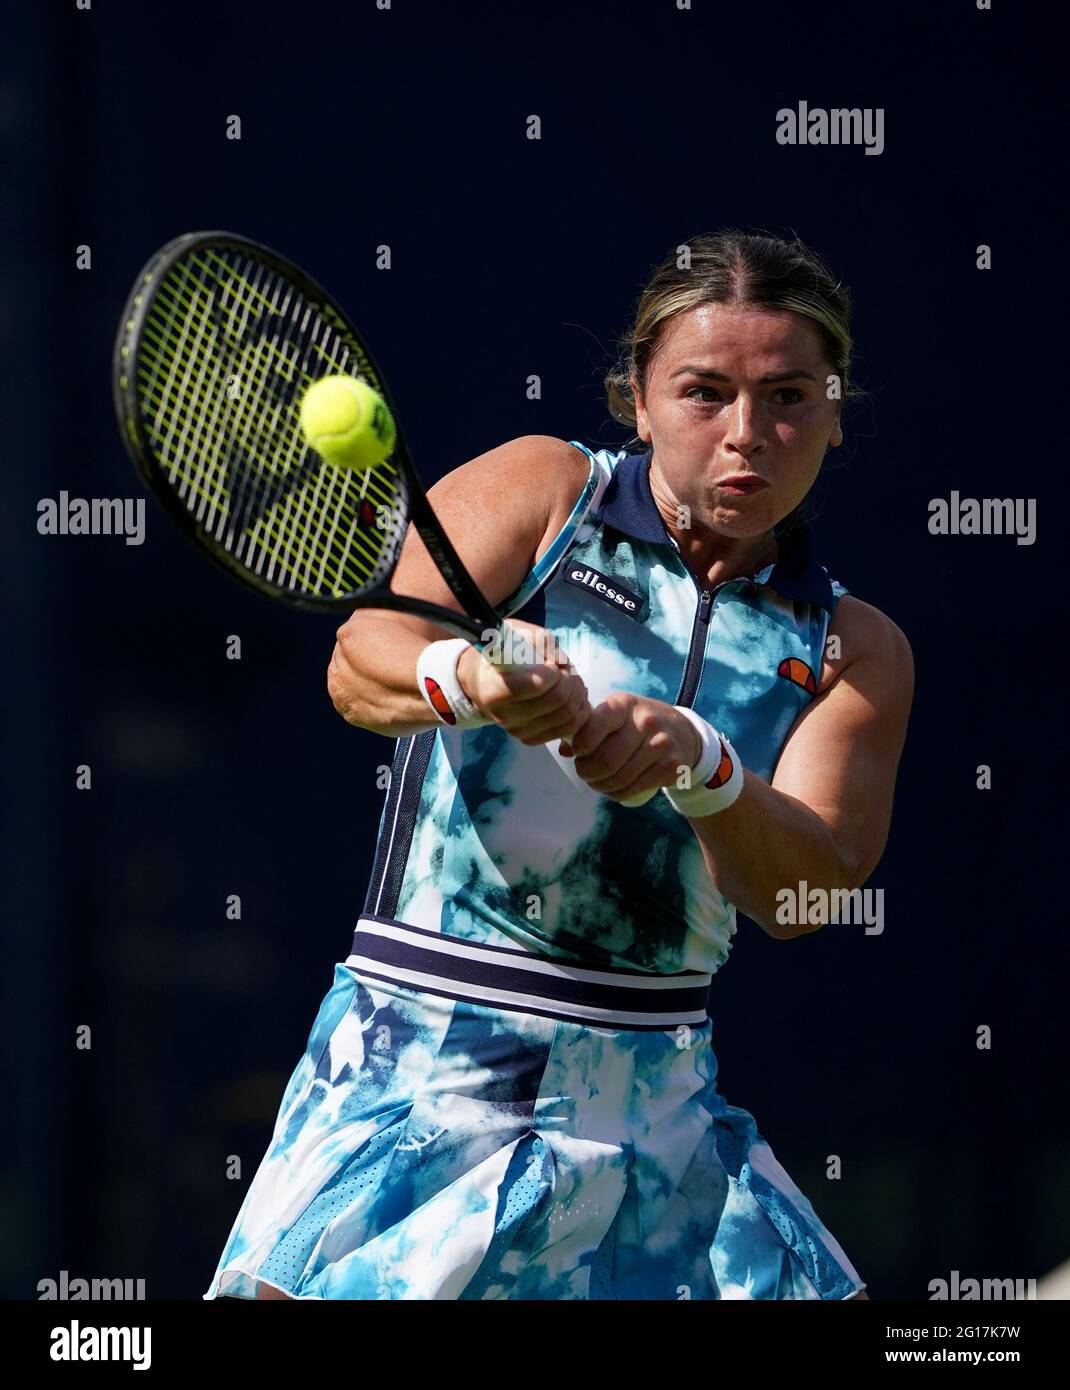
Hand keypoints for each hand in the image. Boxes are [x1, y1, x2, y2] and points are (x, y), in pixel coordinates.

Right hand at [457, 619, 591, 746]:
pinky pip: (568, 729)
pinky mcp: (529, 738)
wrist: (482, 684)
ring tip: (572, 680)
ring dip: (578, 694)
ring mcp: (517, 730)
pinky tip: (574, 697)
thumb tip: (561, 660)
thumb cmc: (500, 655)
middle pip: (558, 700)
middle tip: (568, 669)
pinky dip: (579, 712)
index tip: (553, 663)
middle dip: (572, 680)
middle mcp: (504, 715)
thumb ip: (540, 641)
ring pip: (567, 715)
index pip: (538, 684)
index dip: (555, 670)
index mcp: (494, 689)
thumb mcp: (515, 634)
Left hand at [559, 693, 701, 802]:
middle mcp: (645, 721)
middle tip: (585, 773)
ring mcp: (661, 744)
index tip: (579, 752)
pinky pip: (633, 788)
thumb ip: (587, 727)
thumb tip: (564, 749)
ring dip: (601, 786)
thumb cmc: (637, 724)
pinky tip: (615, 789)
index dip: (580, 746)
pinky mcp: (670, 767)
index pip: (593, 727)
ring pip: (619, 778)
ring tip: (597, 782)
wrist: (683, 732)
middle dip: (587, 772)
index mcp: (624, 704)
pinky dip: (617, 794)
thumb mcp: (615, 714)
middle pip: (606, 760)